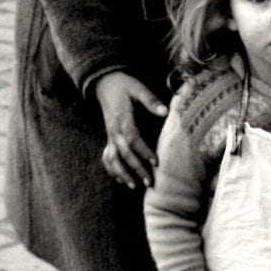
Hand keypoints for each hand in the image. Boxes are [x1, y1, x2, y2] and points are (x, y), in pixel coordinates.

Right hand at [93, 71, 165, 189]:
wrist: (105, 83)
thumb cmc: (124, 86)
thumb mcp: (138, 88)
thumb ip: (150, 100)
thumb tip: (165, 111)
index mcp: (122, 119)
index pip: (133, 139)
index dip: (144, 151)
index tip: (156, 162)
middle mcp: (114, 131)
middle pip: (124, 154)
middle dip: (136, 168)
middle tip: (149, 182)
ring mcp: (110, 136)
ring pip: (112, 159)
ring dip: (122, 174)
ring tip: (133, 186)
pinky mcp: (109, 138)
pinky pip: (107, 157)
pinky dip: (112, 170)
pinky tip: (121, 180)